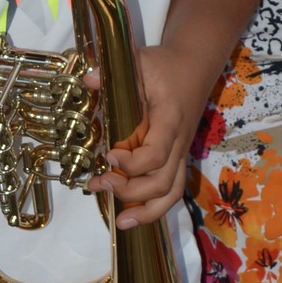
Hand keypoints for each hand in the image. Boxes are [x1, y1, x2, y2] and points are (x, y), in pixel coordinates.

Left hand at [90, 46, 205, 228]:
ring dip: (145, 211)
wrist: (194, 66)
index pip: (156, 153)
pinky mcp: (176, 157)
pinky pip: (171, 190)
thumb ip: (113, 71)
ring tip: (119, 221)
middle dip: (130, 191)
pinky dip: (154, 209)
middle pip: (162, 182)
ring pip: (171, 192)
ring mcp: (180, 152)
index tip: (109, 156)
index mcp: (170, 119)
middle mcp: (179, 141)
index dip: (132, 164)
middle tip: (100, 182)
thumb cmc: (166, 66)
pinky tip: (131, 216)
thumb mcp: (141, 61)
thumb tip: (87, 78)